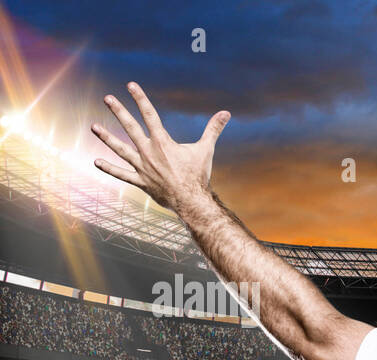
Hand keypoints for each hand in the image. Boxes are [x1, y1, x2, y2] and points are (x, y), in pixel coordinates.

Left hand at [91, 82, 228, 213]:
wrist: (192, 202)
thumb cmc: (199, 176)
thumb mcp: (206, 150)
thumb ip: (213, 130)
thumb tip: (226, 113)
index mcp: (163, 142)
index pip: (150, 115)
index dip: (140, 99)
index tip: (131, 85)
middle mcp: (149, 152)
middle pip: (130, 128)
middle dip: (118, 111)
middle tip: (107, 98)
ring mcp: (143, 167)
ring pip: (121, 149)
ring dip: (106, 138)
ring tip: (93, 126)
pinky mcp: (141, 182)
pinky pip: (122, 175)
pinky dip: (109, 169)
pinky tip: (96, 162)